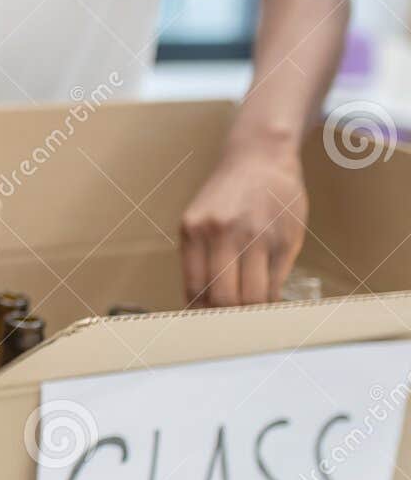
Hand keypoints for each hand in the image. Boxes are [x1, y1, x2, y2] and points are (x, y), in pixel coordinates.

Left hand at [180, 136, 306, 305]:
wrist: (261, 157)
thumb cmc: (227, 194)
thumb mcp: (199, 219)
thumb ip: (198, 257)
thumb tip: (200, 304)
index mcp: (193, 231)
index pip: (195, 289)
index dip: (202, 312)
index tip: (208, 322)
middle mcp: (223, 233)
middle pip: (225, 298)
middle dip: (228, 315)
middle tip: (232, 320)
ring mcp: (257, 236)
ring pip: (254, 295)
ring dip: (253, 310)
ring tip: (251, 310)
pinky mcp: (286, 239)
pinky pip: (277, 282)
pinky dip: (271, 295)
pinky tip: (268, 295)